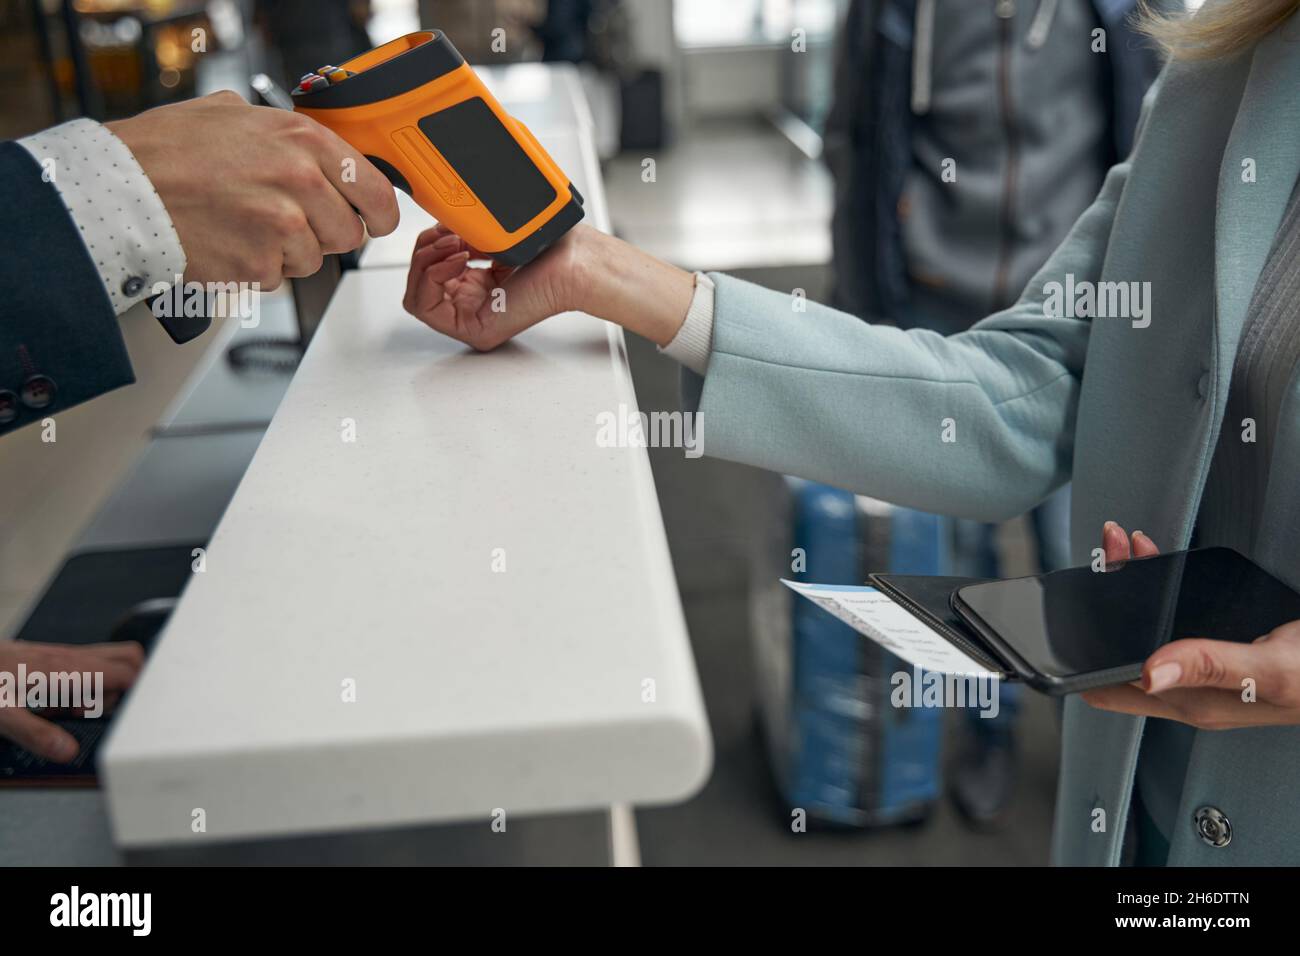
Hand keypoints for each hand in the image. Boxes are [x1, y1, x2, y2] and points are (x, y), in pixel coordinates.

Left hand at [0, 640, 143, 761]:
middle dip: (131, 684)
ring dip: (104, 687)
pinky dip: (84, 685)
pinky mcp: (53, 657)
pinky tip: (58, 703)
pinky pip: (86, 667)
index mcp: (67, 671)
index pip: (126, 673)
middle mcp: (71, 658)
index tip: (131, 715)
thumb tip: (67, 750)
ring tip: (75, 711)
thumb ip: (36, 734)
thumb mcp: (3, 715)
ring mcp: (63, 655)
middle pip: (128, 658)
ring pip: (108, 662)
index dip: (137, 694)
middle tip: (109, 712)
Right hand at [108, 91, 399, 287]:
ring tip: (241, 226)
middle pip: (348, 233)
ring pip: (312, 259)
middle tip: (282, 221)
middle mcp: (302, 182)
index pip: (376, 190)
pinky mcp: (262, 266)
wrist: (121, 190)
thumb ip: (283, 133)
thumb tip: (315, 150)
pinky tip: (226, 243)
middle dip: (322, 233)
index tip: (376, 220)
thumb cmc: (167, 151)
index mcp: (303, 140)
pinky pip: (276, 278)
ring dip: (285, 252)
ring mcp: (284, 227)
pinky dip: (254, 269)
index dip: (379, 212)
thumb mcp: (232, 114)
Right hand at [403, 222, 696, 349]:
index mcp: (477, 282)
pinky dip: (430, 278)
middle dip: (424, 252)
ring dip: (425, 263)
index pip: (429, 270)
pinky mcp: (473, 329)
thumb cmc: (552, 247)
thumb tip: (435, 224)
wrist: (573, 261)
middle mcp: (472, 302)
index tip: (444, 227)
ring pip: (416, 295)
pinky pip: (424, 307)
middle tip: (447, 235)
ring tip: (454, 246)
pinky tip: (456, 260)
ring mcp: (471, 318)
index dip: (428, 245)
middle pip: (418, 282)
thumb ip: (463, 231)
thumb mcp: (494, 233)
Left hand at [1081, 522, 1299, 728]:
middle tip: (1107, 552)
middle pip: (1119, 648)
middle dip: (1102, 602)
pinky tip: (1154, 555)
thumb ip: (1211, 667)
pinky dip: (1156, 581)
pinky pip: (1171, 614)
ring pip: (1142, 626)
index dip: (1081, 656)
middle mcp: (1188, 687)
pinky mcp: (1217, 644)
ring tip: (1123, 543)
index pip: (1110, 689)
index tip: (1073, 612)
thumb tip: (1150, 673)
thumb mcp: (1271, 671)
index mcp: (1191, 702)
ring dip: (1127, 582)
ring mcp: (1201, 665)